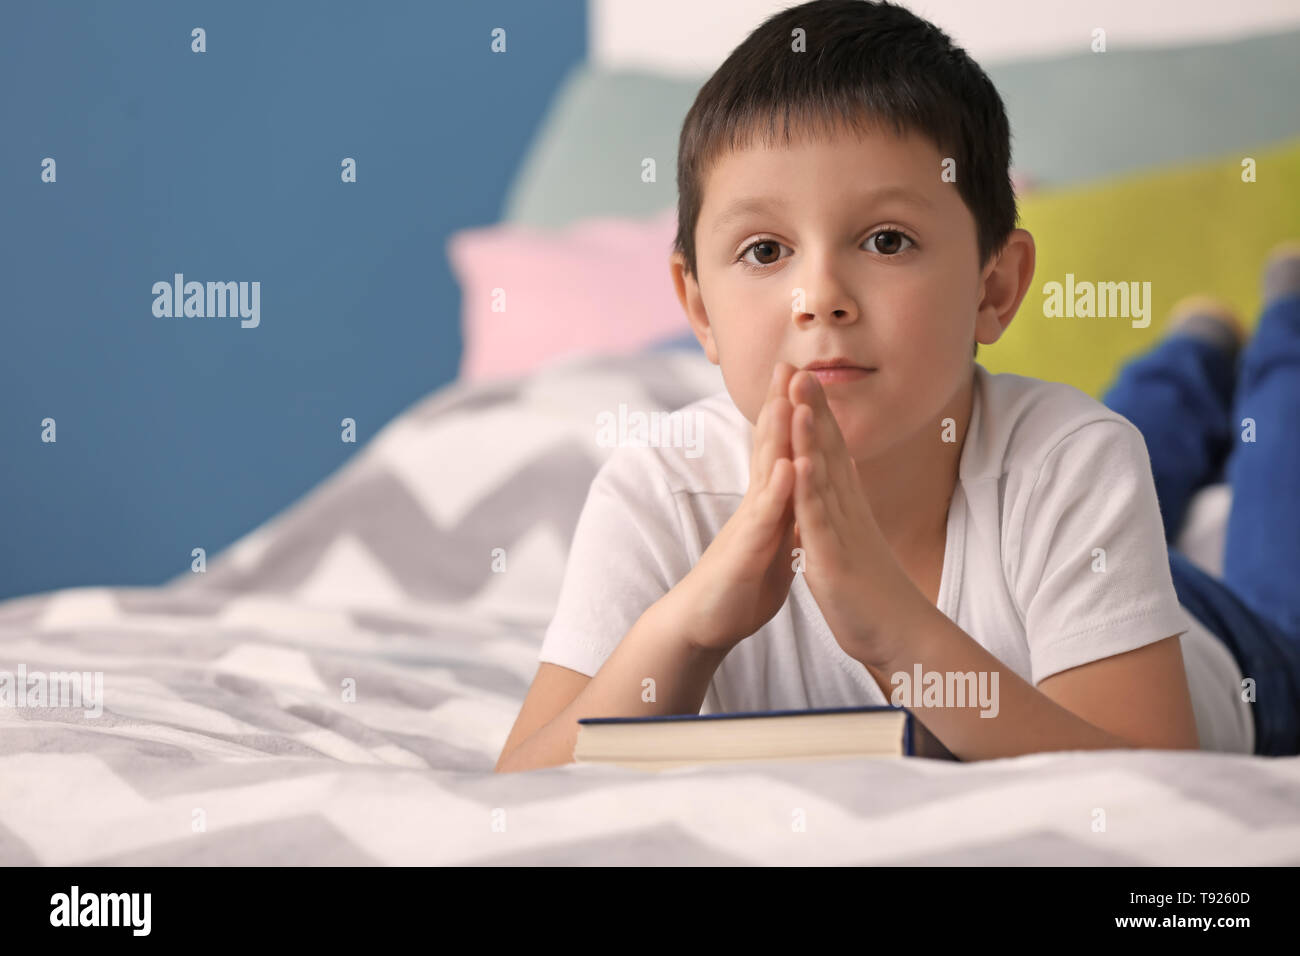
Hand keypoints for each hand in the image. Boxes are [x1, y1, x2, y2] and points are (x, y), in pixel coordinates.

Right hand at [678, 361, 801, 652]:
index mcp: (767, 501)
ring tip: (788, 397)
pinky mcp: (746, 551)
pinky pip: (765, 518)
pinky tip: (790, 467)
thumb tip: (796, 488)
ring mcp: (749, 524)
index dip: (791, 410)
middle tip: (787, 361)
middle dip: (779, 403)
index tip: (801, 373)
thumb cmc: (740, 582)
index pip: (780, 446)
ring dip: (776, 434)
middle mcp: (756, 503)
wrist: (706, 622)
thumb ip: (781, 509)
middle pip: (769, 444)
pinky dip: (778, 491)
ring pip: (766, 471)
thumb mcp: (771, 537)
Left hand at [787, 369, 917, 667]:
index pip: (832, 453)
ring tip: (797, 396)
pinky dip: (810, 488)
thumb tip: (837, 497)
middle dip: (811, 409)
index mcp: (848, 510)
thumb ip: (844, 519)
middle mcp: (848, 512)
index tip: (801, 381)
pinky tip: (801, 460)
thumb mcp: (854, 546)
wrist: (902, 637)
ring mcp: (843, 532)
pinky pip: (820, 518)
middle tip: (797, 368)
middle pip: (829, 451)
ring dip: (809, 434)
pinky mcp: (835, 558)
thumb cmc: (875, 597)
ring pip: (823, 474)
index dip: (817, 416)